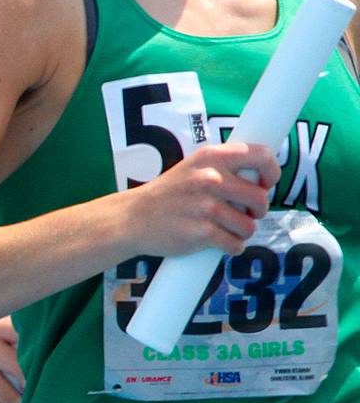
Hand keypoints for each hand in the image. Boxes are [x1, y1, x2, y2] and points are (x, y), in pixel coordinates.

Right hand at [124, 142, 278, 256]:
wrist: (131, 219)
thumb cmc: (166, 195)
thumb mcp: (192, 167)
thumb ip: (223, 167)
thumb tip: (262, 176)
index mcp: (210, 157)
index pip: (261, 155)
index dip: (272, 172)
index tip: (265, 183)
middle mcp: (210, 178)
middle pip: (260, 198)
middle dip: (256, 210)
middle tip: (243, 213)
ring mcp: (206, 206)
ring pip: (249, 226)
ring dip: (241, 232)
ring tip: (223, 229)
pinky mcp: (202, 232)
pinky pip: (235, 245)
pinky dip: (230, 247)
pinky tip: (216, 242)